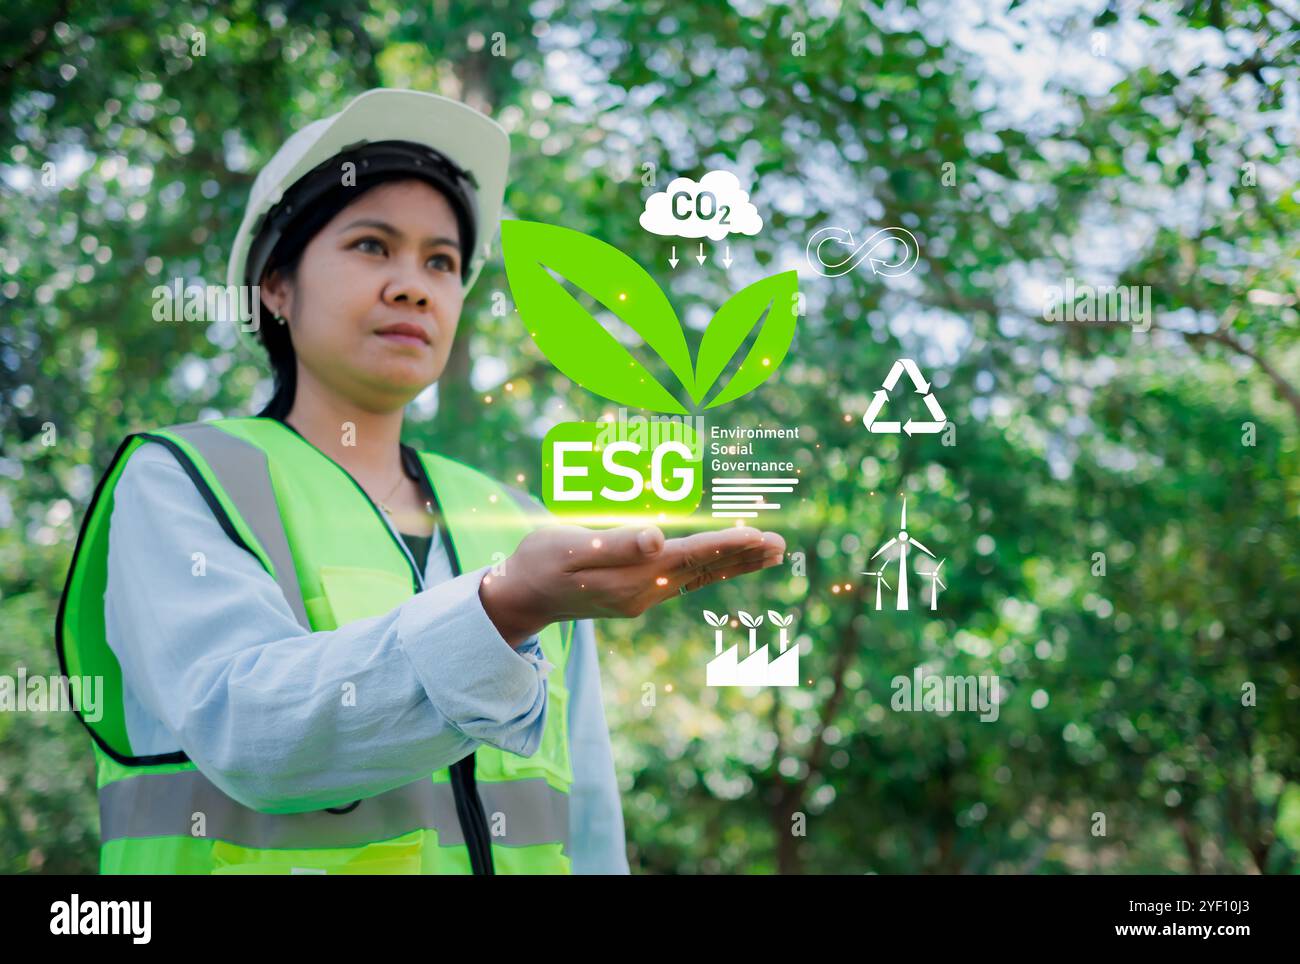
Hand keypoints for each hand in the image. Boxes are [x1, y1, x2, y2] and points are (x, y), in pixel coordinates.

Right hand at [479, 524, 785, 646]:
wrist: (521, 598)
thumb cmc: (538, 562)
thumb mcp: (567, 547)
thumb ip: (615, 544)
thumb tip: (658, 537)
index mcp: (630, 576)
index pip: (690, 555)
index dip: (727, 543)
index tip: (762, 535)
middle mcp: (644, 592)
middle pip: (703, 568)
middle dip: (743, 554)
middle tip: (782, 544)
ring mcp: (642, 598)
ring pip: (698, 576)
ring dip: (735, 563)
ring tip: (771, 552)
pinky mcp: (638, 597)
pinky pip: (685, 580)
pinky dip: (712, 568)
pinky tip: (729, 561)